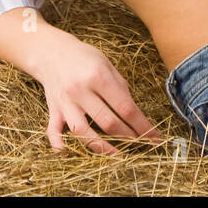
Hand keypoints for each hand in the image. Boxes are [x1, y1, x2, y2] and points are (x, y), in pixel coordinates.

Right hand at [36, 29, 163, 154]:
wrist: (51, 51)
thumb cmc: (84, 57)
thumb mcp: (106, 64)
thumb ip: (120, 87)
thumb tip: (135, 113)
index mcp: (97, 76)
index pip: (125, 107)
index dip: (142, 125)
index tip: (155, 136)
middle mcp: (80, 90)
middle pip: (107, 122)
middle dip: (129, 137)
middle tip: (142, 144)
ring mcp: (65, 102)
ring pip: (83, 131)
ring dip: (102, 147)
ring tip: (118, 155)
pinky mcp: (53, 109)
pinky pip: (53, 131)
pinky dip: (59, 144)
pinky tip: (68, 154)